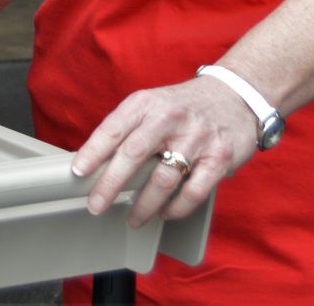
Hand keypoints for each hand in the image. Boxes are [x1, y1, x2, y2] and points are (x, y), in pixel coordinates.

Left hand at [69, 76, 258, 226]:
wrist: (235, 96)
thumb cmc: (183, 107)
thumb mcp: (152, 105)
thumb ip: (129, 129)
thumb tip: (96, 162)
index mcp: (146, 103)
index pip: (113, 129)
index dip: (93, 152)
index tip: (78, 173)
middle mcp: (169, 118)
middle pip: (133, 155)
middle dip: (110, 185)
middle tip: (96, 205)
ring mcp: (196, 138)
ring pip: (163, 179)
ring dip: (144, 205)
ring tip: (132, 218)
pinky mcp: (220, 158)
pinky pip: (193, 192)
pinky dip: (176, 208)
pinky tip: (164, 213)